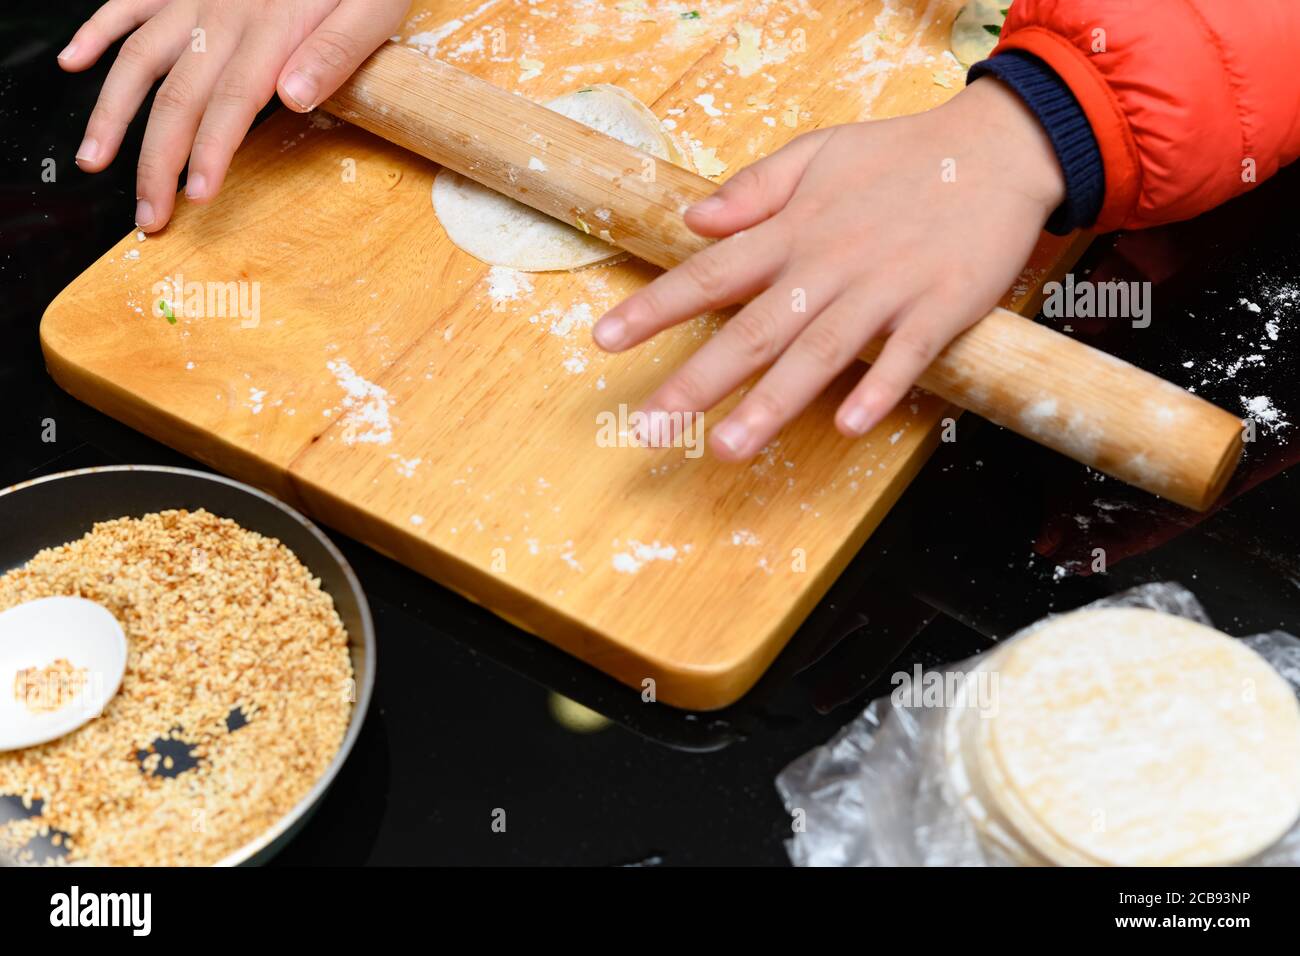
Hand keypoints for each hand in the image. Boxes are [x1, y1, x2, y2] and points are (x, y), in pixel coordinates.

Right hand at [59, 0, 410, 231]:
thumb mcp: (372, 7)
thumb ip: (336, 52)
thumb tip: (293, 96)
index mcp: (274, 28)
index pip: (233, 102)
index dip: (210, 152)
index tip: (194, 194)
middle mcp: (224, 12)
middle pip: (178, 95)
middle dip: (156, 160)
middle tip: (147, 214)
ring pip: (140, 55)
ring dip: (112, 110)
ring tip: (94, 158)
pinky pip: (129, 2)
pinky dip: (97, 30)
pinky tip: (73, 62)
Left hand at [593, 78, 1066, 459]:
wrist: (999, 149)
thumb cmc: (897, 158)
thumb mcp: (816, 153)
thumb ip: (754, 190)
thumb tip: (692, 218)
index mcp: (793, 230)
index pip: (709, 274)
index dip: (654, 309)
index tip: (605, 341)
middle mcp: (829, 264)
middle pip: (753, 332)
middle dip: (696, 383)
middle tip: (650, 430)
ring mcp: (884, 289)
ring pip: (819, 354)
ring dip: (772, 404)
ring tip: (727, 448)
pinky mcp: (938, 308)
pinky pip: (905, 357)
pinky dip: (878, 389)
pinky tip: (847, 426)